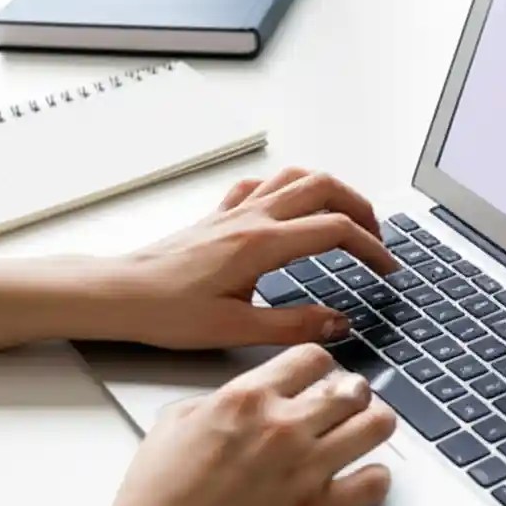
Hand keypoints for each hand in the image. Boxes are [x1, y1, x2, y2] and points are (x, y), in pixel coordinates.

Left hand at [94, 167, 399, 348]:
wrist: (118, 296)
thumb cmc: (166, 312)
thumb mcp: (237, 329)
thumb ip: (295, 325)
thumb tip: (339, 322)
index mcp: (263, 244)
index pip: (336, 230)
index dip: (371, 247)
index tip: (386, 267)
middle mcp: (253, 218)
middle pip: (325, 187)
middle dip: (361, 207)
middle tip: (376, 237)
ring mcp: (236, 211)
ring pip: (297, 176)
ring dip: (331, 189)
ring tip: (347, 215)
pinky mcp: (220, 216)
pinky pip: (263, 185)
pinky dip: (289, 189)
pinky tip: (291, 208)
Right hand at [98, 344, 396, 505]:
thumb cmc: (157, 499)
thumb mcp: (174, 425)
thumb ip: (217, 400)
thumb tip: (239, 397)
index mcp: (247, 399)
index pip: (313, 357)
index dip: (322, 366)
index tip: (322, 375)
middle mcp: (283, 427)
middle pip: (353, 387)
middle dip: (353, 392)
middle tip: (348, 403)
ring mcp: (306, 469)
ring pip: (377, 424)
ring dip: (372, 424)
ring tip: (362, 432)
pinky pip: (375, 481)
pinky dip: (374, 477)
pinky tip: (360, 478)